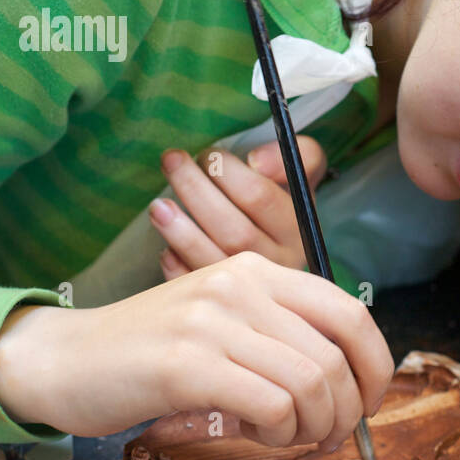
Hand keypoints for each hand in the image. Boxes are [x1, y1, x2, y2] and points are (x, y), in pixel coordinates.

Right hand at [0, 252, 392, 449]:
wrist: (63, 359)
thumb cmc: (152, 351)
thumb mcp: (225, 320)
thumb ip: (281, 333)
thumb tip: (353, 378)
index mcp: (257, 269)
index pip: (350, 312)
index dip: (375, 364)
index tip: (367, 402)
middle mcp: (240, 284)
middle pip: (335, 356)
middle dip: (344, 411)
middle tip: (321, 436)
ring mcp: (213, 321)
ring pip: (310, 383)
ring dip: (309, 427)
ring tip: (278, 434)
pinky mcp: (186, 365)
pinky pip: (272, 405)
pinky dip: (275, 432)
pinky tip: (246, 431)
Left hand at [149, 136, 327, 278]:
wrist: (280, 242)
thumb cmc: (281, 197)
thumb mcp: (302, 170)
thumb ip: (296, 154)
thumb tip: (257, 162)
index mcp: (299, 228)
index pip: (261, 198)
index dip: (227, 171)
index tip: (207, 153)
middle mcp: (280, 262)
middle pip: (235, 231)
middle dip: (196, 191)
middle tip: (171, 160)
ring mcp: (251, 288)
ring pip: (213, 261)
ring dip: (180, 232)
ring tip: (158, 205)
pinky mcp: (225, 306)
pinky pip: (196, 287)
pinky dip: (176, 269)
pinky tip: (165, 250)